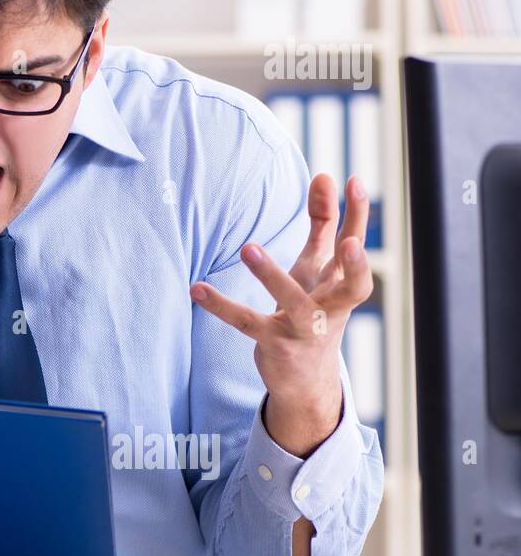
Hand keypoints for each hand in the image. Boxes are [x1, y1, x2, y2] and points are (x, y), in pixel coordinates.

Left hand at [190, 173, 372, 457]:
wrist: (306, 380)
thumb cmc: (313, 309)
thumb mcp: (317, 269)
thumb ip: (323, 225)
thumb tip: (326, 176)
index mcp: (340, 285)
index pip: (355, 245)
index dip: (358, 215)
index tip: (353, 181)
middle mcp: (331, 308)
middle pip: (352, 287)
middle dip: (355, 266)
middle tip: (350, 243)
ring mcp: (305, 329)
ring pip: (294, 303)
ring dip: (272, 276)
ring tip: (248, 246)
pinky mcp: (275, 345)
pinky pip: (247, 323)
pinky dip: (222, 306)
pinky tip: (197, 288)